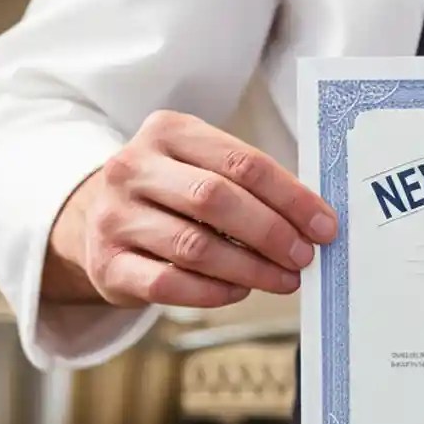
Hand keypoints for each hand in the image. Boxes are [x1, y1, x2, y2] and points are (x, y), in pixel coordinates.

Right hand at [43, 111, 337, 307]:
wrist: (98, 219)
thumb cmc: (175, 192)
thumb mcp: (204, 166)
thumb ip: (252, 185)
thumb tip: (316, 221)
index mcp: (168, 132)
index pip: (242, 162)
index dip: (291, 197)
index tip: (325, 226)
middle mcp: (133, 168)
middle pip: (215, 199)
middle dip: (271, 232)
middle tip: (305, 256)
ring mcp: (114, 216)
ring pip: (194, 246)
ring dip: (251, 268)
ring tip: (284, 279)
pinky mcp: (107, 264)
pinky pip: (169, 283)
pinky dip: (213, 292)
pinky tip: (240, 290)